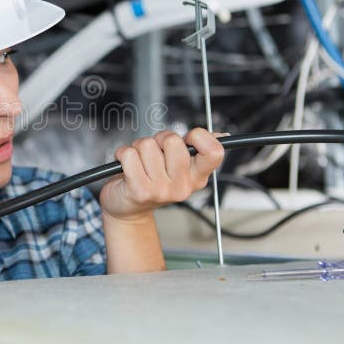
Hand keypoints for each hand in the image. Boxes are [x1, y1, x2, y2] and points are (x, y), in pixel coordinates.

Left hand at [99, 128, 224, 221]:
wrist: (128, 207)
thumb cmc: (152, 181)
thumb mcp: (178, 167)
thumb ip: (197, 150)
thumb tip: (221, 136)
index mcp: (197, 177)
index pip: (214, 151)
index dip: (198, 136)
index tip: (186, 139)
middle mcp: (182, 186)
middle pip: (172, 140)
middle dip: (158, 140)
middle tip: (153, 154)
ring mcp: (162, 190)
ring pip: (147, 145)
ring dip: (137, 148)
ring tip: (139, 163)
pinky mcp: (140, 191)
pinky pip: (129, 154)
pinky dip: (122, 154)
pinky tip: (126, 167)